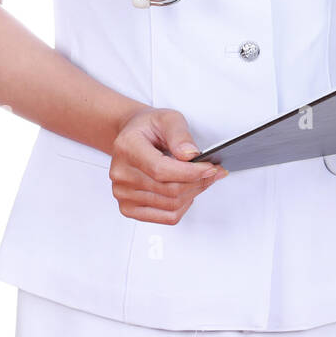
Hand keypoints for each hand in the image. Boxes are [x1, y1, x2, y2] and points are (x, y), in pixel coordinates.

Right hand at [110, 107, 227, 223]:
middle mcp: (121, 173)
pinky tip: (187, 192)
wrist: (133, 136)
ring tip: (203, 180)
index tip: (210, 168)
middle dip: (198, 182)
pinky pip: (165, 217)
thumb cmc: (149, 128)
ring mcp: (123, 194)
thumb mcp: (168, 118)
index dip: (190, 172)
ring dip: (193, 193)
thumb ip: (180, 135)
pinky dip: (183, 207)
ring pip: (170, 205)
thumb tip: (190, 155)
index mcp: (127, 148)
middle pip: (169, 190)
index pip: (161, 170)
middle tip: (214, 172)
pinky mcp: (129, 208)